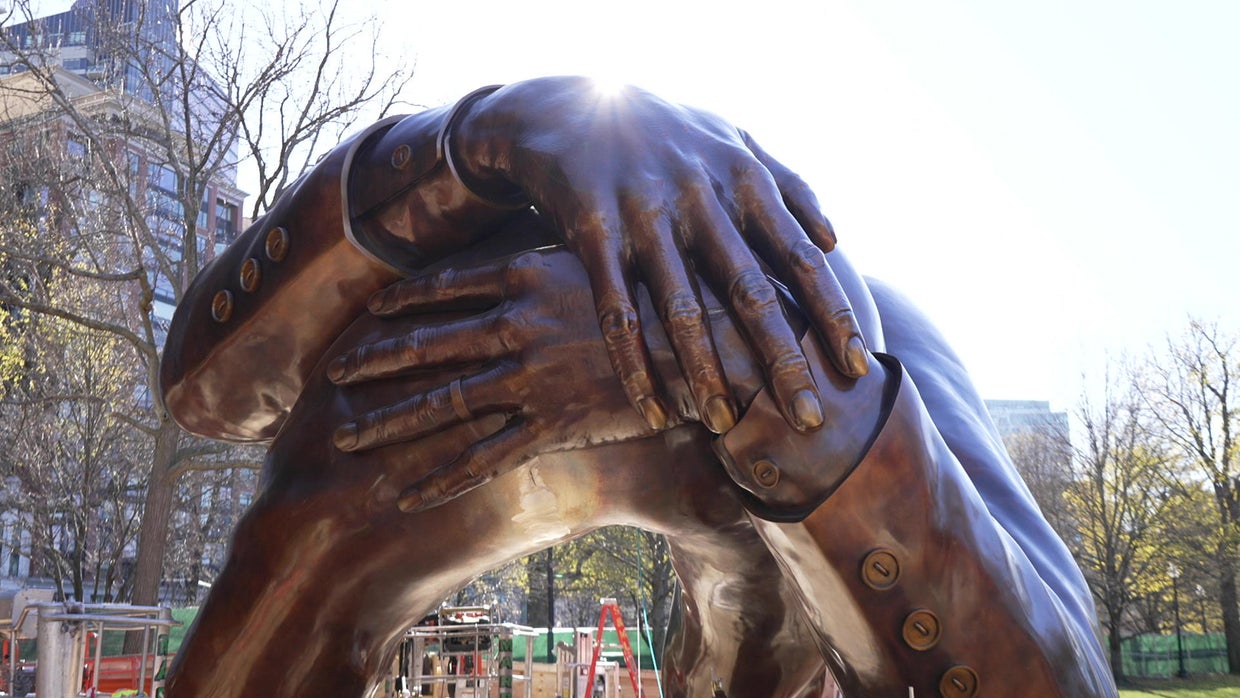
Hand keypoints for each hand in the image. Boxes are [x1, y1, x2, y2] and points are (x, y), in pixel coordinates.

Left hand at [328, 248, 691, 509]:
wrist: (706, 343)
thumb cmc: (659, 293)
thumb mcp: (600, 257)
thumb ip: (553, 259)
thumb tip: (521, 257)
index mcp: (525, 277)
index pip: (443, 287)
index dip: (402, 302)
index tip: (372, 312)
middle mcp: (516, 326)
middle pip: (427, 347)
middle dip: (373, 362)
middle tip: (331, 376)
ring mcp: (530, 379)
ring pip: (442, 404)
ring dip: (387, 422)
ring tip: (344, 436)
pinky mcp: (550, 425)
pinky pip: (483, 457)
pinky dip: (440, 478)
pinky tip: (405, 494)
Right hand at [449, 77, 867, 433]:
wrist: (566, 107)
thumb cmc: (666, 136)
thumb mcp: (730, 141)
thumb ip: (787, 185)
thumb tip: (834, 239)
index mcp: (742, 177)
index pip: (799, 256)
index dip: (831, 313)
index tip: (857, 366)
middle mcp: (699, 196)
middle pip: (750, 291)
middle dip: (784, 360)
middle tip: (810, 420)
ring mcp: (643, 215)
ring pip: (681, 309)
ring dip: (706, 373)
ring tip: (728, 425)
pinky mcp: (592, 233)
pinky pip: (616, 312)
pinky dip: (635, 366)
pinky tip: (653, 411)